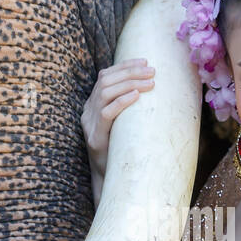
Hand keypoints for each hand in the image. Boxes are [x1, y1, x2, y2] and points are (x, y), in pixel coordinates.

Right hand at [81, 58, 154, 180]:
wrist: (110, 178)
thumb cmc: (121, 148)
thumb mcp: (124, 122)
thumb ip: (129, 106)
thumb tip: (153, 87)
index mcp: (93, 105)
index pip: (105, 76)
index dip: (124, 66)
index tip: (145, 61)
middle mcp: (88, 111)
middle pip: (106, 81)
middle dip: (130, 72)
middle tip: (152, 71)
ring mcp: (89, 124)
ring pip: (105, 93)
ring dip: (130, 84)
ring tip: (151, 83)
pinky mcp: (95, 138)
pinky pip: (106, 113)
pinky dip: (122, 101)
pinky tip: (137, 96)